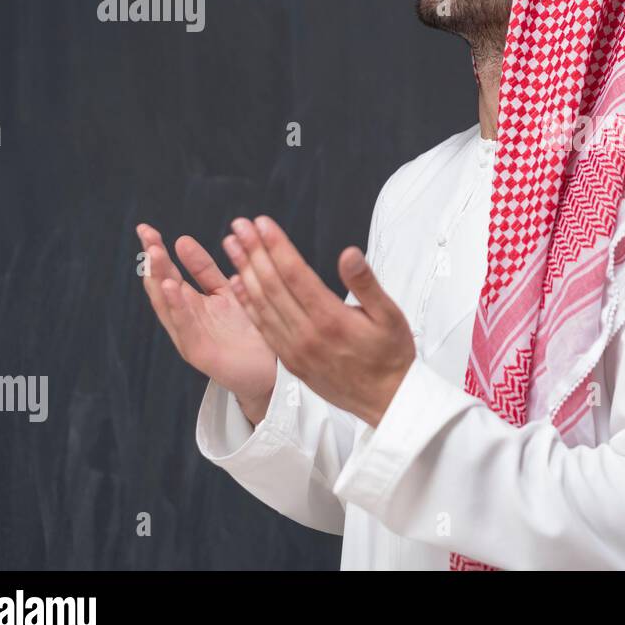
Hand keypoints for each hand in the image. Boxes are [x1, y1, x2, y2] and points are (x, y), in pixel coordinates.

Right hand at [135, 223, 277, 422]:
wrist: (271, 373)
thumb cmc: (252, 334)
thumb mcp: (232, 295)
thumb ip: (209, 272)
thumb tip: (193, 241)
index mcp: (196, 304)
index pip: (174, 273)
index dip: (161, 252)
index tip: (147, 229)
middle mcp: (189, 319)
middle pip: (165, 286)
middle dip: (155, 261)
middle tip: (146, 235)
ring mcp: (191, 336)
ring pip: (170, 305)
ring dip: (160, 279)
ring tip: (153, 255)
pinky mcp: (199, 353)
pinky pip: (185, 327)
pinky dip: (176, 306)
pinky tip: (171, 288)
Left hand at [220, 215, 415, 428]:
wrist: (387, 402)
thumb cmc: (392, 355)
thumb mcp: (391, 316)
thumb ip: (366, 283)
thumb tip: (349, 254)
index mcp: (331, 320)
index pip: (295, 274)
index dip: (276, 246)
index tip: (262, 223)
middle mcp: (307, 335)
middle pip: (272, 285)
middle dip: (254, 251)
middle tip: (240, 225)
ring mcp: (295, 350)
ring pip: (262, 305)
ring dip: (244, 271)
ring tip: (232, 245)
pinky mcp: (290, 361)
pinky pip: (262, 328)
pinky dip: (247, 303)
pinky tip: (237, 283)